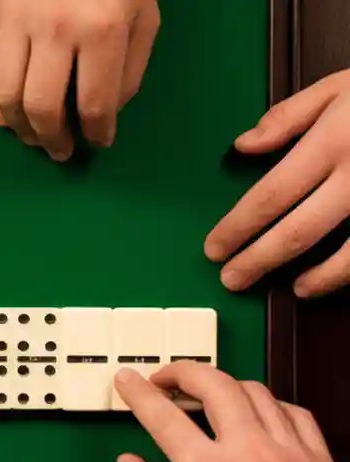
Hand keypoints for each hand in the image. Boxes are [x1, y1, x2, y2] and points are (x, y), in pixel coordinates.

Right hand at [0, 0, 159, 161]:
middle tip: (61, 151)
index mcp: (102, 28)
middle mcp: (55, 28)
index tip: (98, 141)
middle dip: (52, 139)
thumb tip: (103, 114)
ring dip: (17, 127)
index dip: (96, 133)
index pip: (94, 102)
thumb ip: (129, 69)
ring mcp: (15, 21)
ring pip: (4, 95)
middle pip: (42, 107)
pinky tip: (9, 103)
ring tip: (32, 135)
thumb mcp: (144, 16)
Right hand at [115, 363, 349, 461]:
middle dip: (183, 372)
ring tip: (208, 398)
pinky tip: (256, 416)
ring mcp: (294, 458)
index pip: (165, 416)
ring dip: (225, 387)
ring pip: (257, 393)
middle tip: (167, 379)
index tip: (129, 380)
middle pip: (216, 385)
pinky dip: (271, 405)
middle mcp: (254, 457)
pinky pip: (297, 415)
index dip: (139, 392)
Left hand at [208, 70, 349, 297]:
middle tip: (231, 279)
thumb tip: (243, 146)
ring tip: (292, 288)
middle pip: (300, 230)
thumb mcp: (342, 84)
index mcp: (334, 140)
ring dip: (316, 277)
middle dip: (259, 260)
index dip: (238, 227)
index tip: (213, 248)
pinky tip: (335, 279)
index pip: (271, 194)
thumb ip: (290, 115)